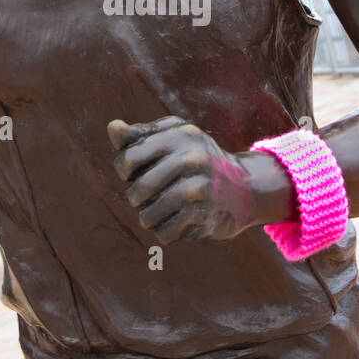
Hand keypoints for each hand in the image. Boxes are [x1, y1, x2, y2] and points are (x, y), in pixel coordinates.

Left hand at [108, 115, 266, 243]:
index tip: (132, 174)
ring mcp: (201, 187)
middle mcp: (192, 158)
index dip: (123, 170)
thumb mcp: (174, 138)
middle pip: (140, 189)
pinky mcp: (206, 214)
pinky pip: (166, 231)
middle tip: (143, 197)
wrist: (245, 187)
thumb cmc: (197, 159)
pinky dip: (163, 231)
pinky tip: (171, 222)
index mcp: (180, 134)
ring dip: (147, 217)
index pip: (130, 158)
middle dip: (135, 197)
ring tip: (153, 213)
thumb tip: (113, 127)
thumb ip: (140, 135)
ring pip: (150, 214)